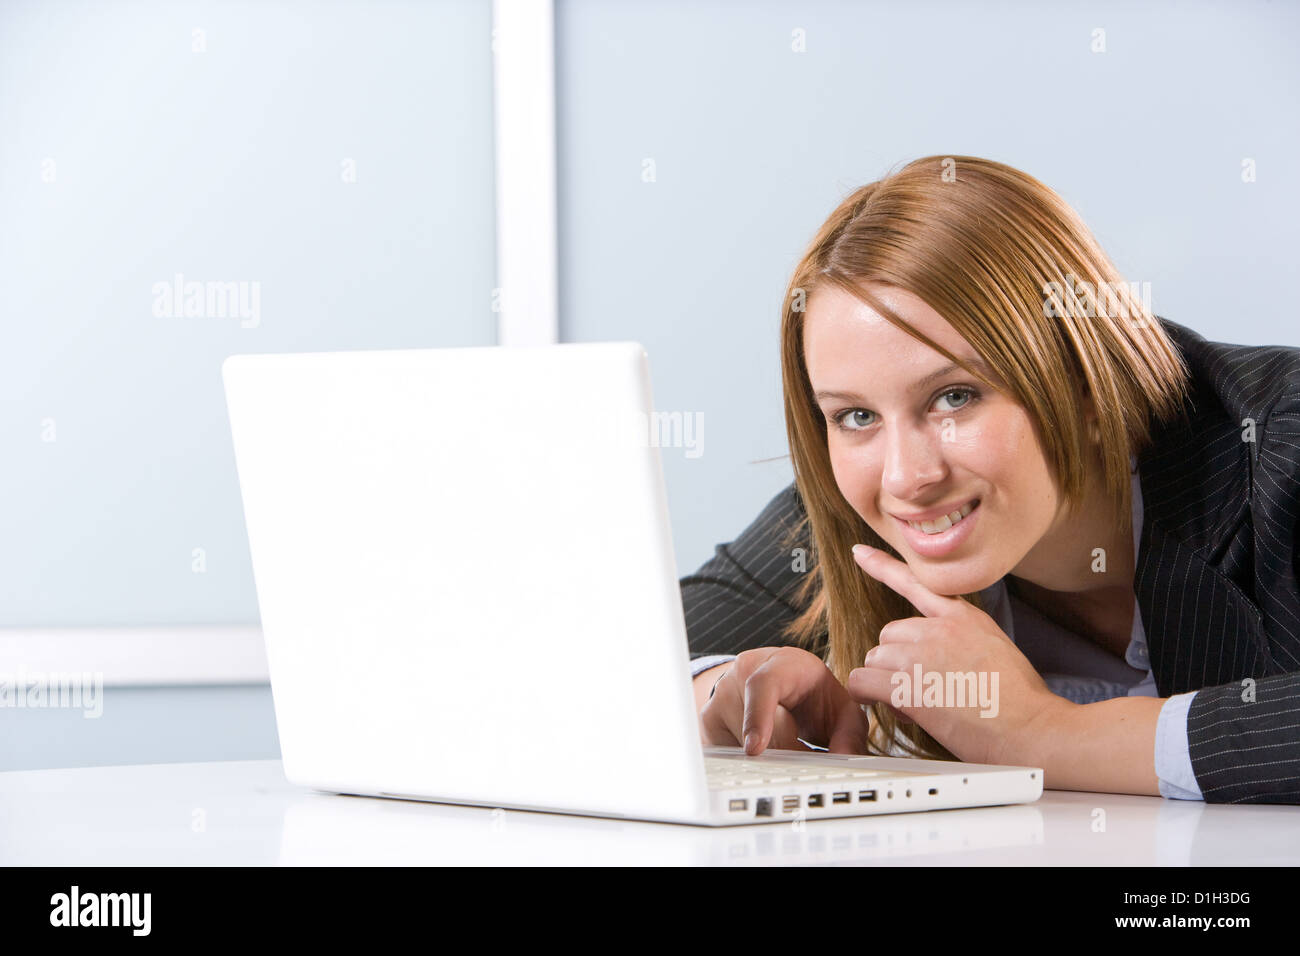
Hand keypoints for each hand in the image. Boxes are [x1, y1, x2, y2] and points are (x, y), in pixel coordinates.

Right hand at [697, 646, 870, 755]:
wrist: (779, 682)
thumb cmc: (812, 694)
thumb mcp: (840, 708)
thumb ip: (850, 733)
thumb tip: (845, 760)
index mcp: (779, 663)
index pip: (762, 684)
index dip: (758, 716)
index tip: (755, 749)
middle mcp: (742, 673)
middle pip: (753, 727)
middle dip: (783, 753)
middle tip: (805, 760)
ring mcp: (719, 696)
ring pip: (739, 746)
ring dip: (767, 760)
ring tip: (786, 746)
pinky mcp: (708, 720)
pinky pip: (726, 754)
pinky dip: (749, 763)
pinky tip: (765, 749)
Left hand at [846, 544, 1065, 765]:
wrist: (1034, 729)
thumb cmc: (1021, 702)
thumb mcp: (996, 649)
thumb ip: (961, 641)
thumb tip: (936, 658)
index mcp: (963, 617)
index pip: (915, 583)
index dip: (882, 566)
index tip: (860, 553)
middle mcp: (939, 629)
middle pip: (889, 634)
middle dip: (896, 661)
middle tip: (923, 687)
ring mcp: (922, 655)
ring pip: (875, 659)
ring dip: (886, 681)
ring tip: (920, 703)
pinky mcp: (908, 685)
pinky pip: (862, 681)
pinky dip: (865, 694)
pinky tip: (884, 705)